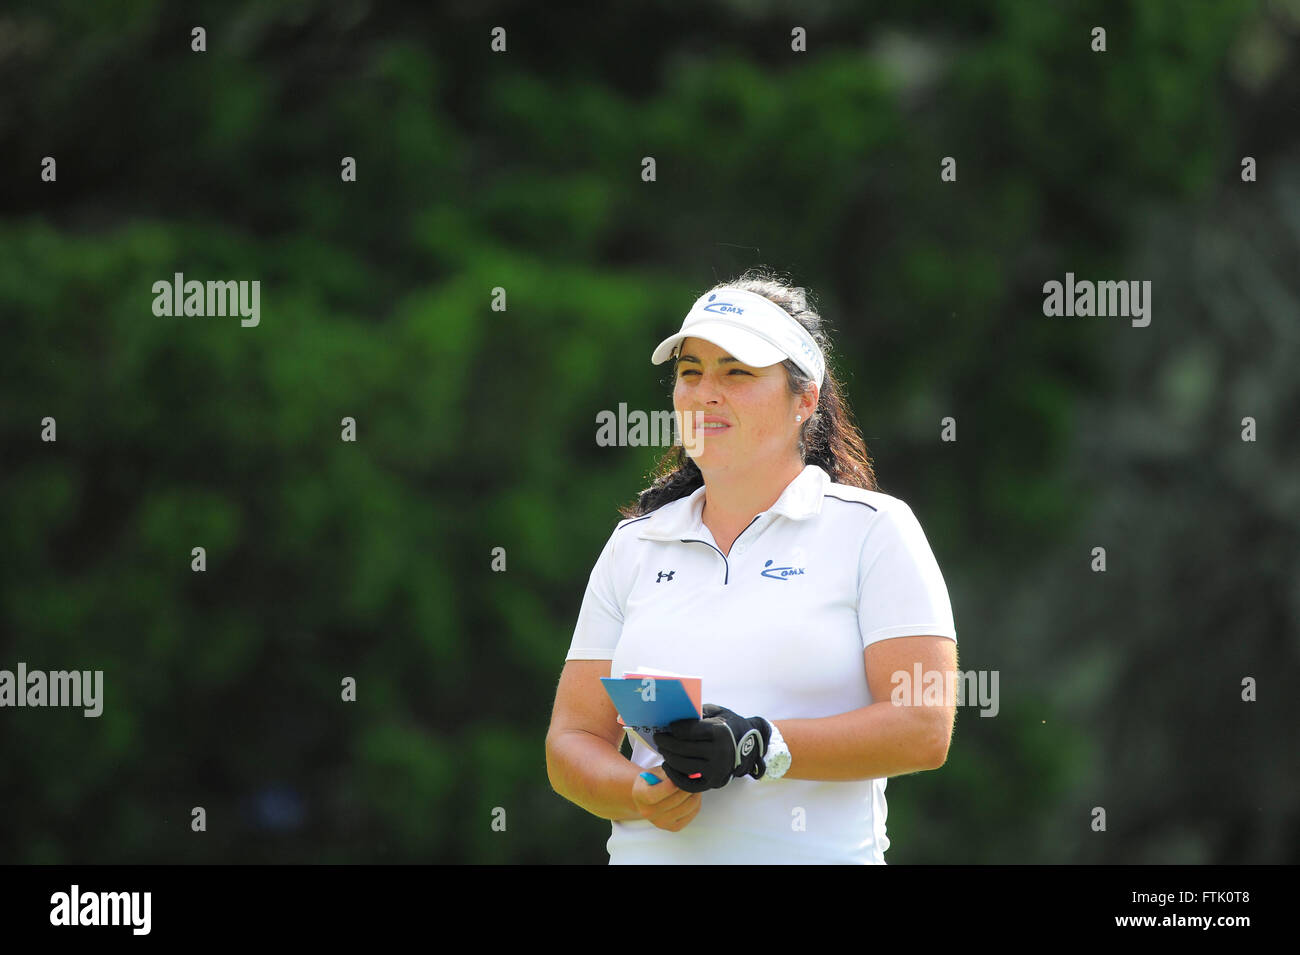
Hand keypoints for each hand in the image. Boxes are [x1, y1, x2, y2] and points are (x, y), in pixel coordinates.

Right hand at [630, 766, 702, 831]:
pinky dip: (695, 805)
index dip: (668, 787)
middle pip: (673, 802)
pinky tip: (693, 797)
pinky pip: (690, 816)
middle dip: (686, 789)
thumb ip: (666, 774)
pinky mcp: (673, 827)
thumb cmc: (654, 780)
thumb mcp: (655, 772)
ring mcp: (660, 822)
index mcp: (640, 795)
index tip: (678, 779)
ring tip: (695, 787)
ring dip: (694, 796)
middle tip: (693, 779)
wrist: (650, 796)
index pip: (654, 795)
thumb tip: (683, 775)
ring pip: (685, 809)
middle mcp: (648, 812)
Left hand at [654, 704, 771, 792]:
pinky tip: (668, 765)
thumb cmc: (729, 726)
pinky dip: (675, 776)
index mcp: (720, 733)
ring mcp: (717, 770)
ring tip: (662, 749)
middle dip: (666, 742)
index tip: (668, 726)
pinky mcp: (714, 783)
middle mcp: (720, 753)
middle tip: (658, 737)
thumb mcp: (717, 712)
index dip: (674, 728)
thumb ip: (697, 712)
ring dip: (668, 756)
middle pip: (682, 748)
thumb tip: (673, 715)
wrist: (750, 746)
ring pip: (683, 765)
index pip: (687, 731)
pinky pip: (689, 784)